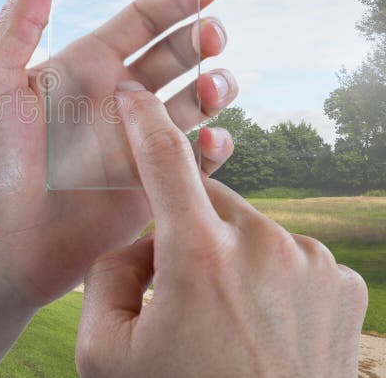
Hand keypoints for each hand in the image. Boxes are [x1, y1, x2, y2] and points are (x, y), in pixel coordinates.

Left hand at [0, 0, 238, 306]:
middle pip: (175, 55)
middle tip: (212, 35)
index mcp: (81, 69)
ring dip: (214, 87)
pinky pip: (196, 159)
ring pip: (195, 103)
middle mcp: (114, 100)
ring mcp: (135, 142)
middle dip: (201, 38)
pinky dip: (215, 147)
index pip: (140, 21)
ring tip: (210, 87)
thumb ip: (18, 22)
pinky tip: (210, 141)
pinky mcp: (151, 185)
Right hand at [76, 83, 367, 377]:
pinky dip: (267, 277)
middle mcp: (264, 246)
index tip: (131, 95)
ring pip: (247, 231)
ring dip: (226, 256)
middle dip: (184, 228)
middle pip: (206, 202)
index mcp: (200, 257)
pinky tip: (261, 326)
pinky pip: (287, 257)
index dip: (142, 122)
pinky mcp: (341, 284)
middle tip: (174, 288)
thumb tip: (141, 241)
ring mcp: (311, 263)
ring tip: (223, 321)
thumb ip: (108, 273)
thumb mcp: (105, 350)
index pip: (163, 161)